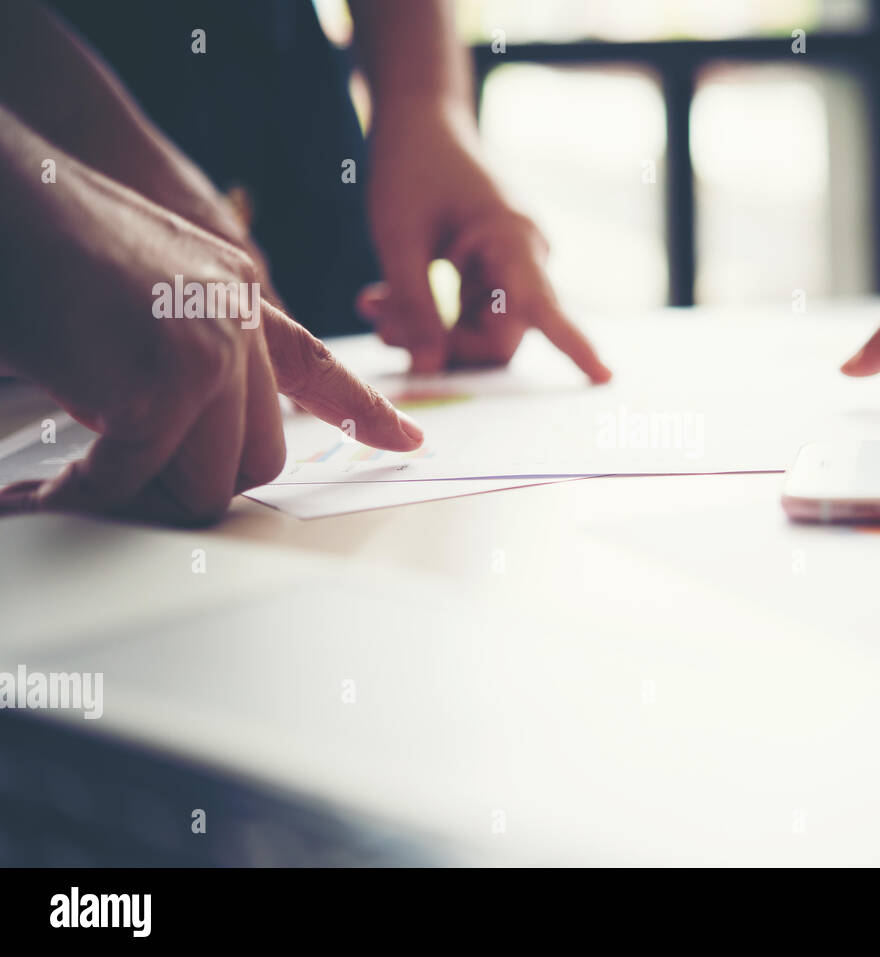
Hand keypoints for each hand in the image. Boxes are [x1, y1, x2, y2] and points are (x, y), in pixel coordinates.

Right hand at [0, 133, 422, 524]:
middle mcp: (236, 316)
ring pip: (209, 482)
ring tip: (76, 472)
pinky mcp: (165, 383)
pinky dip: (81, 491)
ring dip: (138, 491)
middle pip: (258, 456)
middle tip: (122, 472)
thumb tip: (197, 420)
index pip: (315, 364)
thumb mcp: (140, 285)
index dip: (361, 411)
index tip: (407, 441)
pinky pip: (136, 479)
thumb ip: (190, 339)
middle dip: (189, 481)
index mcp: (234, 290)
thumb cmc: (38, 243)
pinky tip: (34, 486)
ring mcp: (209, 348)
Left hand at [361, 100, 609, 380]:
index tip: (606, 381)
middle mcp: (526, 255)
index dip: (577, 349)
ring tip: (373, 307)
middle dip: (441, 343)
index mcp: (512, 242)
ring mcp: (513, 262)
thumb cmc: (411, 166)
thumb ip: (414, 308)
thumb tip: (429, 368)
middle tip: (381, 328)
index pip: (548, 312)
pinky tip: (386, 298)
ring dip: (426, 327)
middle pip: (499, 336)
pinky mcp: (494, 265)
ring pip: (478, 326)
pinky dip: (429, 310)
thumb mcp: (399, 240)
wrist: (421, 119)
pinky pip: (468, 308)